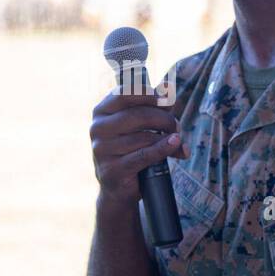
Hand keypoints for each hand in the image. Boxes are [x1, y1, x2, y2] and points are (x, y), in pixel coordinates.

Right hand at [89, 79, 189, 207]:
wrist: (117, 187)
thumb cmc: (130, 149)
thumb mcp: (137, 125)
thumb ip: (151, 106)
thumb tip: (168, 88)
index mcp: (101, 111)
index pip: (126, 93)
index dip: (150, 94)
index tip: (167, 101)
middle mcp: (97, 128)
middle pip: (139, 115)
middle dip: (164, 119)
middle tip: (176, 126)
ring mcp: (102, 149)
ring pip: (144, 136)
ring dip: (167, 137)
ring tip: (177, 140)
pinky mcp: (113, 169)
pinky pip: (145, 155)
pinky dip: (164, 148)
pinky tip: (176, 145)